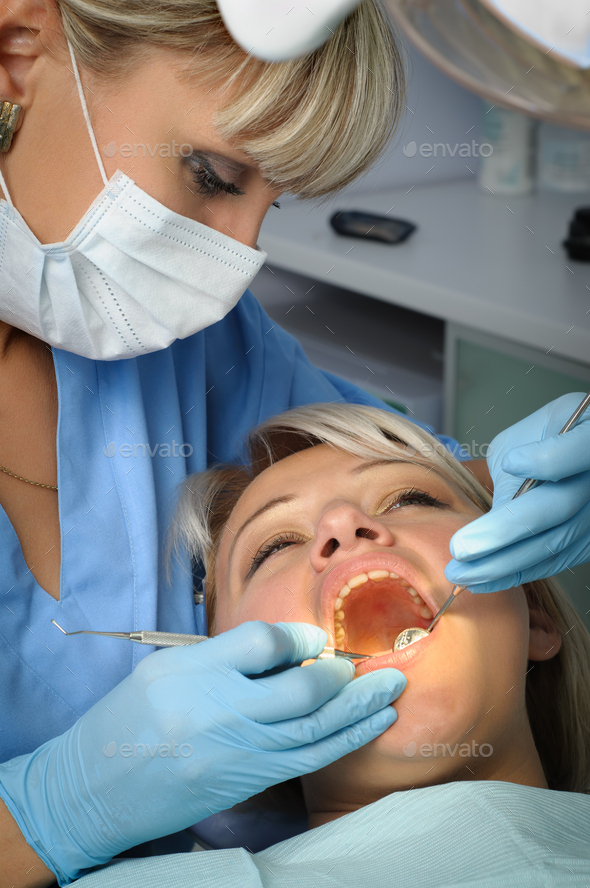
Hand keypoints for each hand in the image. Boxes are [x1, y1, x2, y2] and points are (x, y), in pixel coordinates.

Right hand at [0, 621, 404, 883]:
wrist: (95, 790)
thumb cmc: (129, 718)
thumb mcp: (166, 665)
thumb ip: (226, 652)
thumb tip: (289, 646)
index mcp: (192, 674)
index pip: (261, 644)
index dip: (297, 636)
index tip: (314, 639)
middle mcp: (218, 715)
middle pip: (300, 692)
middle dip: (345, 677)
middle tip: (375, 664)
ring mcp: (234, 755)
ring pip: (312, 732)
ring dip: (359, 711)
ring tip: (391, 691)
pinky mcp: (244, 783)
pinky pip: (304, 761)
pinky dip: (342, 742)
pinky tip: (367, 727)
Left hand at [445, 393, 589, 592]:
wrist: (562, 450)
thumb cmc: (538, 438)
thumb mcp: (522, 439)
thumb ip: (514, 470)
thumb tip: (491, 516)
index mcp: (588, 439)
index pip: (576, 451)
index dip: (547, 459)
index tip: (511, 462)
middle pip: (558, 507)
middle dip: (504, 532)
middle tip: (460, 549)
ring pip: (554, 542)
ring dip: (503, 563)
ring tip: (461, 573)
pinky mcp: (587, 541)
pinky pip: (554, 561)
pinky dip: (516, 572)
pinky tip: (482, 580)